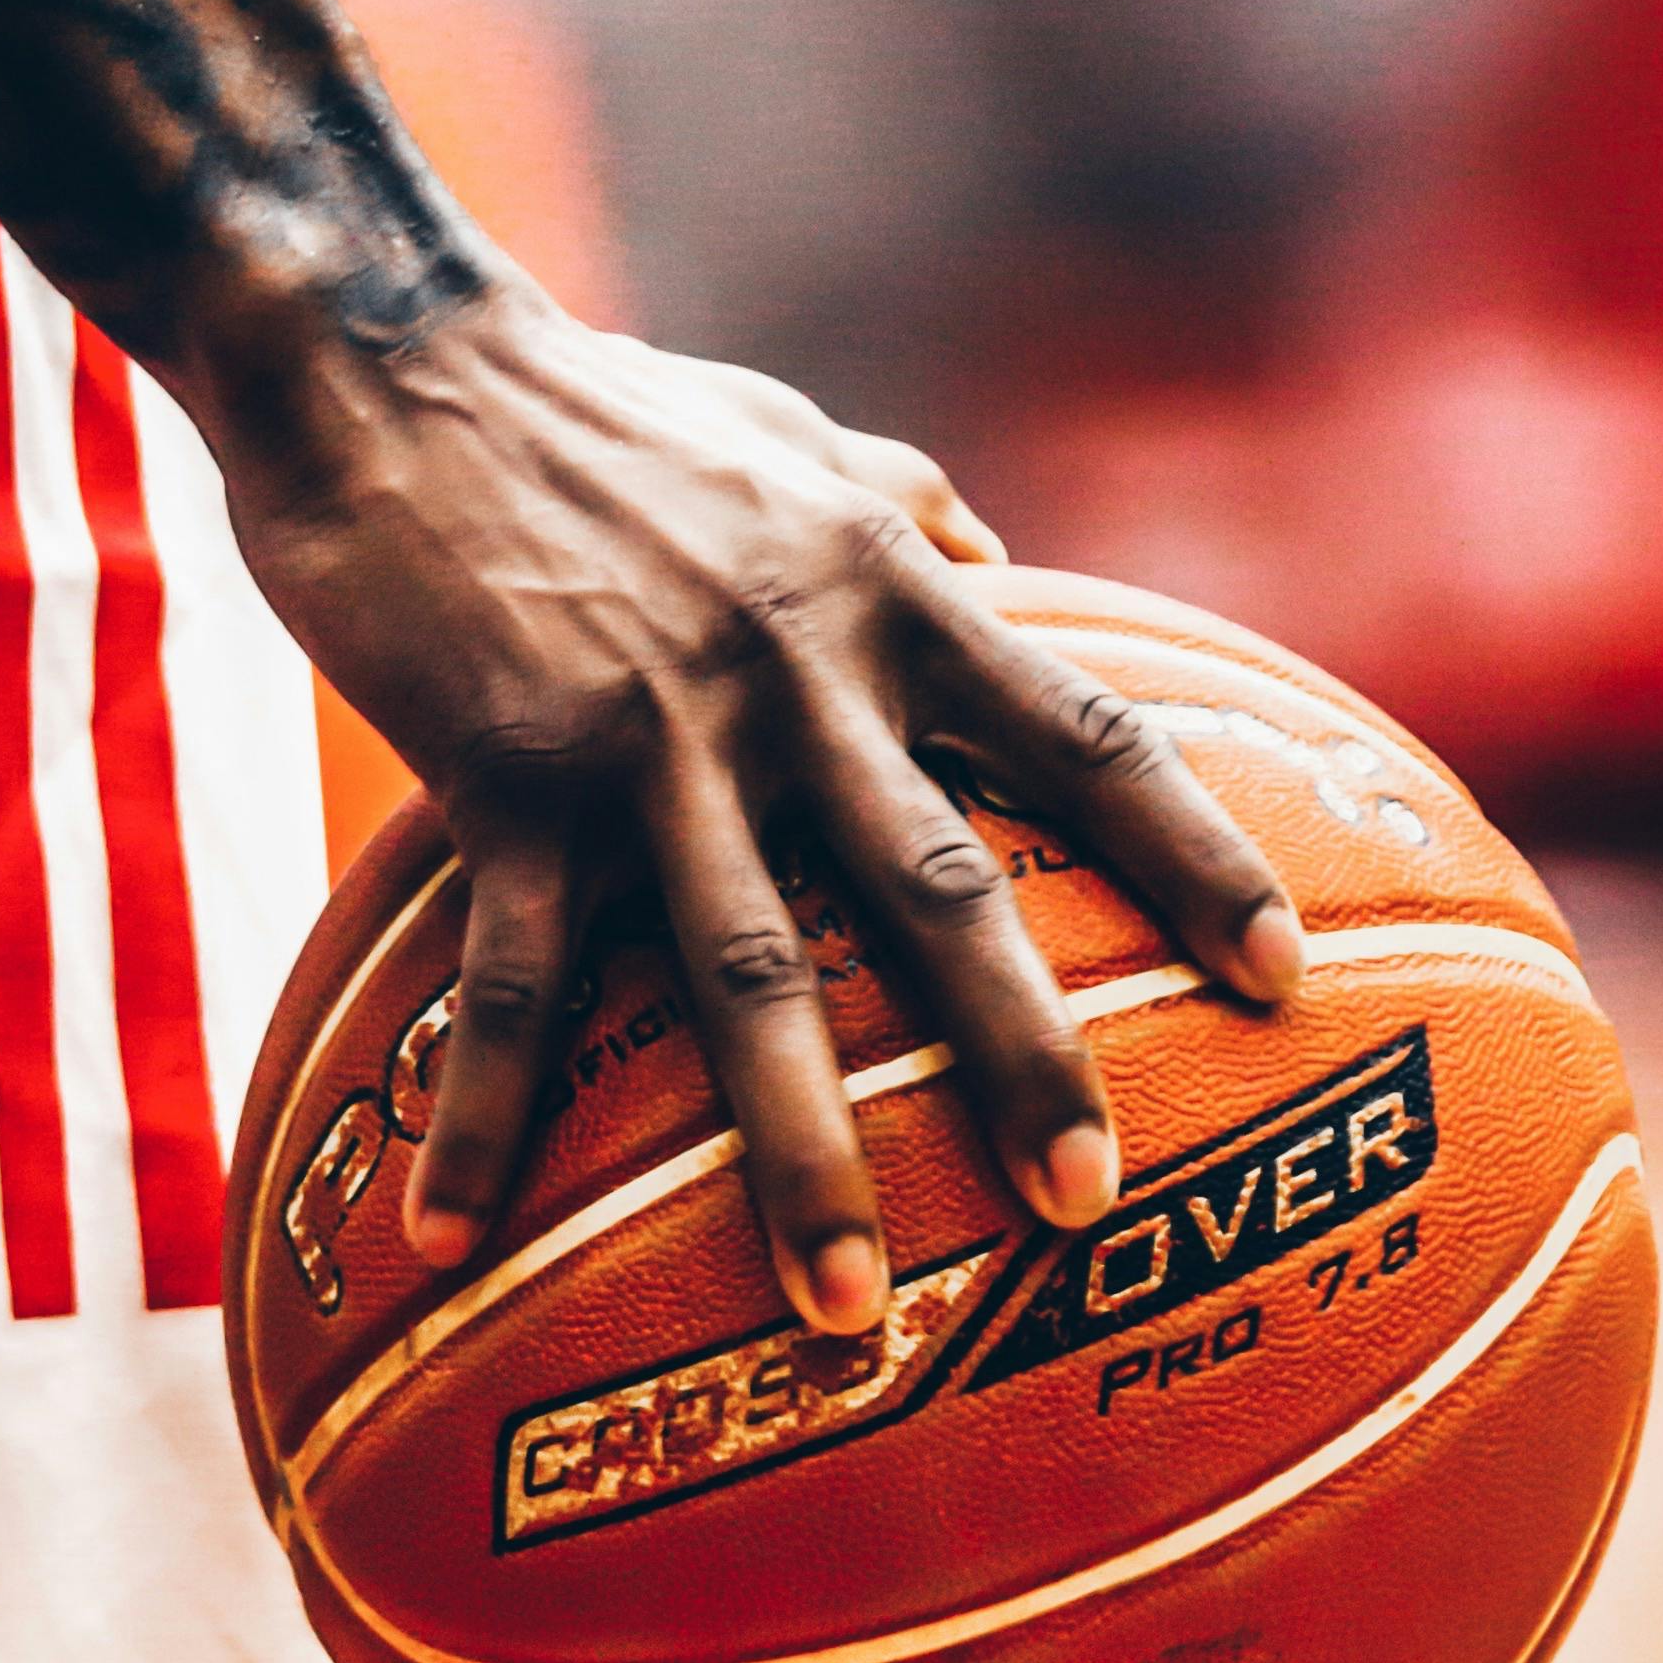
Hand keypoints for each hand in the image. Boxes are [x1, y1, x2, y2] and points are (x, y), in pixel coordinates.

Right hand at [208, 278, 1303, 1334]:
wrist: (381, 355)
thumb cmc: (593, 399)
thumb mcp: (785, 430)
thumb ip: (904, 501)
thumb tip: (1004, 564)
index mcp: (884, 591)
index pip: (1077, 732)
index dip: (1189, 856)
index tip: (1282, 973)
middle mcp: (795, 673)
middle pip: (938, 889)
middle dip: (1021, 1052)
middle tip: (1090, 1198)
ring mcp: (651, 731)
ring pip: (746, 971)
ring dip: (796, 1150)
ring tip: (842, 1307)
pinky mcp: (506, 771)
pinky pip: (507, 977)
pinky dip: (481, 1112)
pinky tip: (452, 1239)